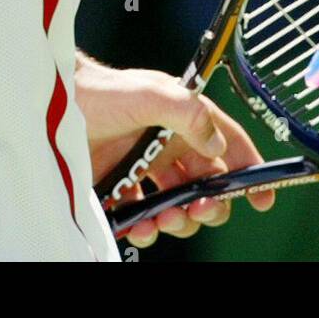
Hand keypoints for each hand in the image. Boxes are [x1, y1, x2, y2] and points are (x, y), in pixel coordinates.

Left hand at [74, 57, 274, 247]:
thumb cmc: (101, 90)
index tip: (262, 197)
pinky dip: (146, 227)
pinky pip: (143, 216)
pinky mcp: (122, 187)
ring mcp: (146, 168)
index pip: (228, 145)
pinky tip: (138, 226)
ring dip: (177, 219)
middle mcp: (170, 145)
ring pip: (178, 205)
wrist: (56, 106)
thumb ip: (188, 113)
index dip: (249, 169)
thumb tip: (216, 145)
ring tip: (161, 220)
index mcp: (185, 119)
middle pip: (207, 184)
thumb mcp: (152, 93)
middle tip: (199, 210)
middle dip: (210, 204)